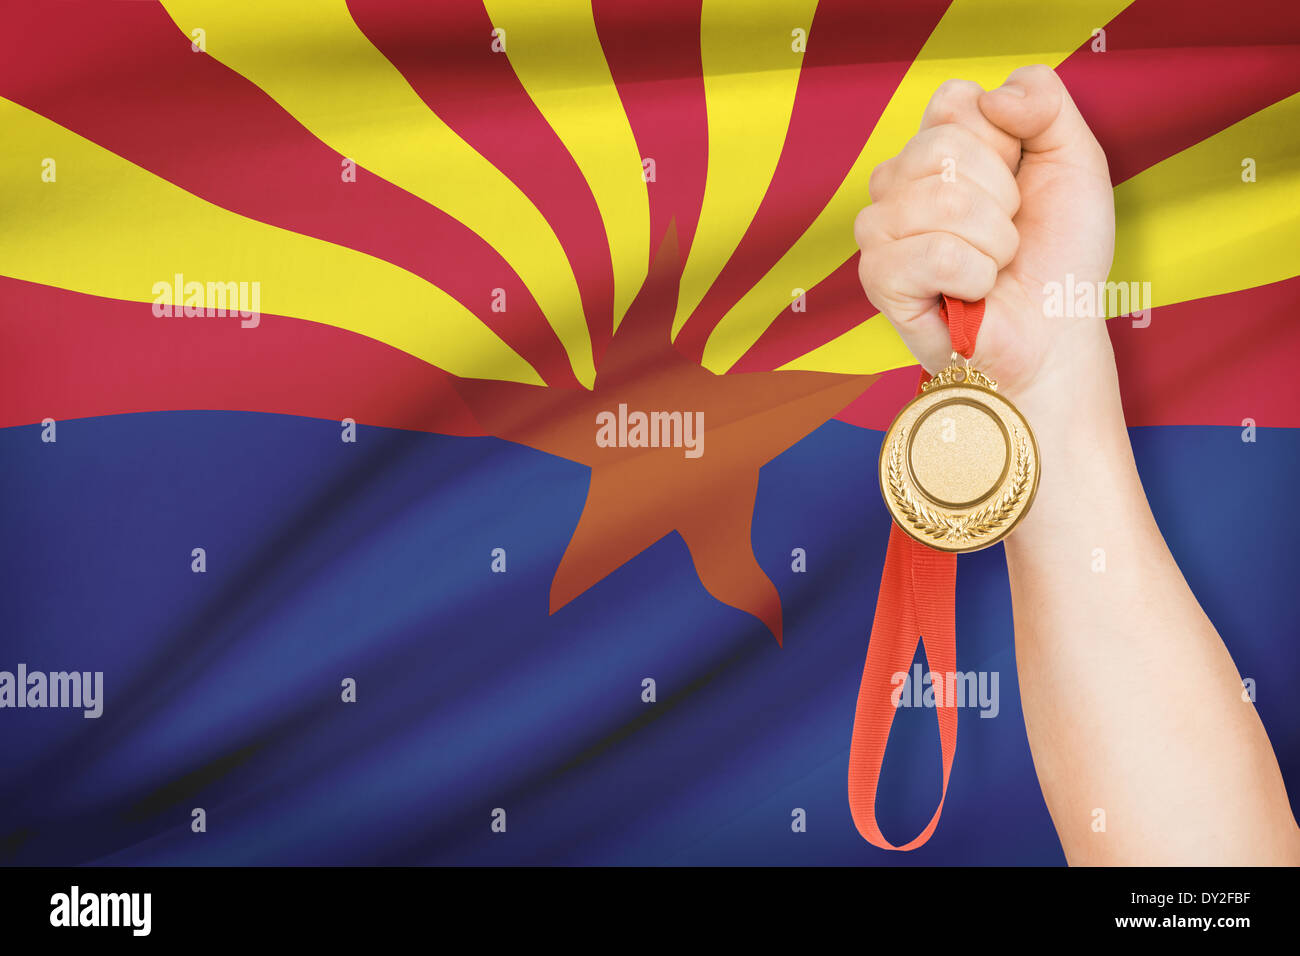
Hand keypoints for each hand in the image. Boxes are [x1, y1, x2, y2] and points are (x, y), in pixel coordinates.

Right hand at [854, 65, 1115, 398]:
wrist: (1056, 333)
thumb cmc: (1060, 253)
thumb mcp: (1075, 159)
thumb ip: (1044, 101)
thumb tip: (991, 98)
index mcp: (936, 148)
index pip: (952, 101)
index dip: (1004, 141)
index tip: (1019, 182)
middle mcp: (897, 183)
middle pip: (942, 146)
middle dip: (1002, 197)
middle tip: (1008, 234)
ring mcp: (879, 230)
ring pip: (940, 200)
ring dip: (995, 242)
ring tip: (993, 267)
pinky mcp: (878, 278)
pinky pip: (933, 253)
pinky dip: (974, 276)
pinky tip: (971, 293)